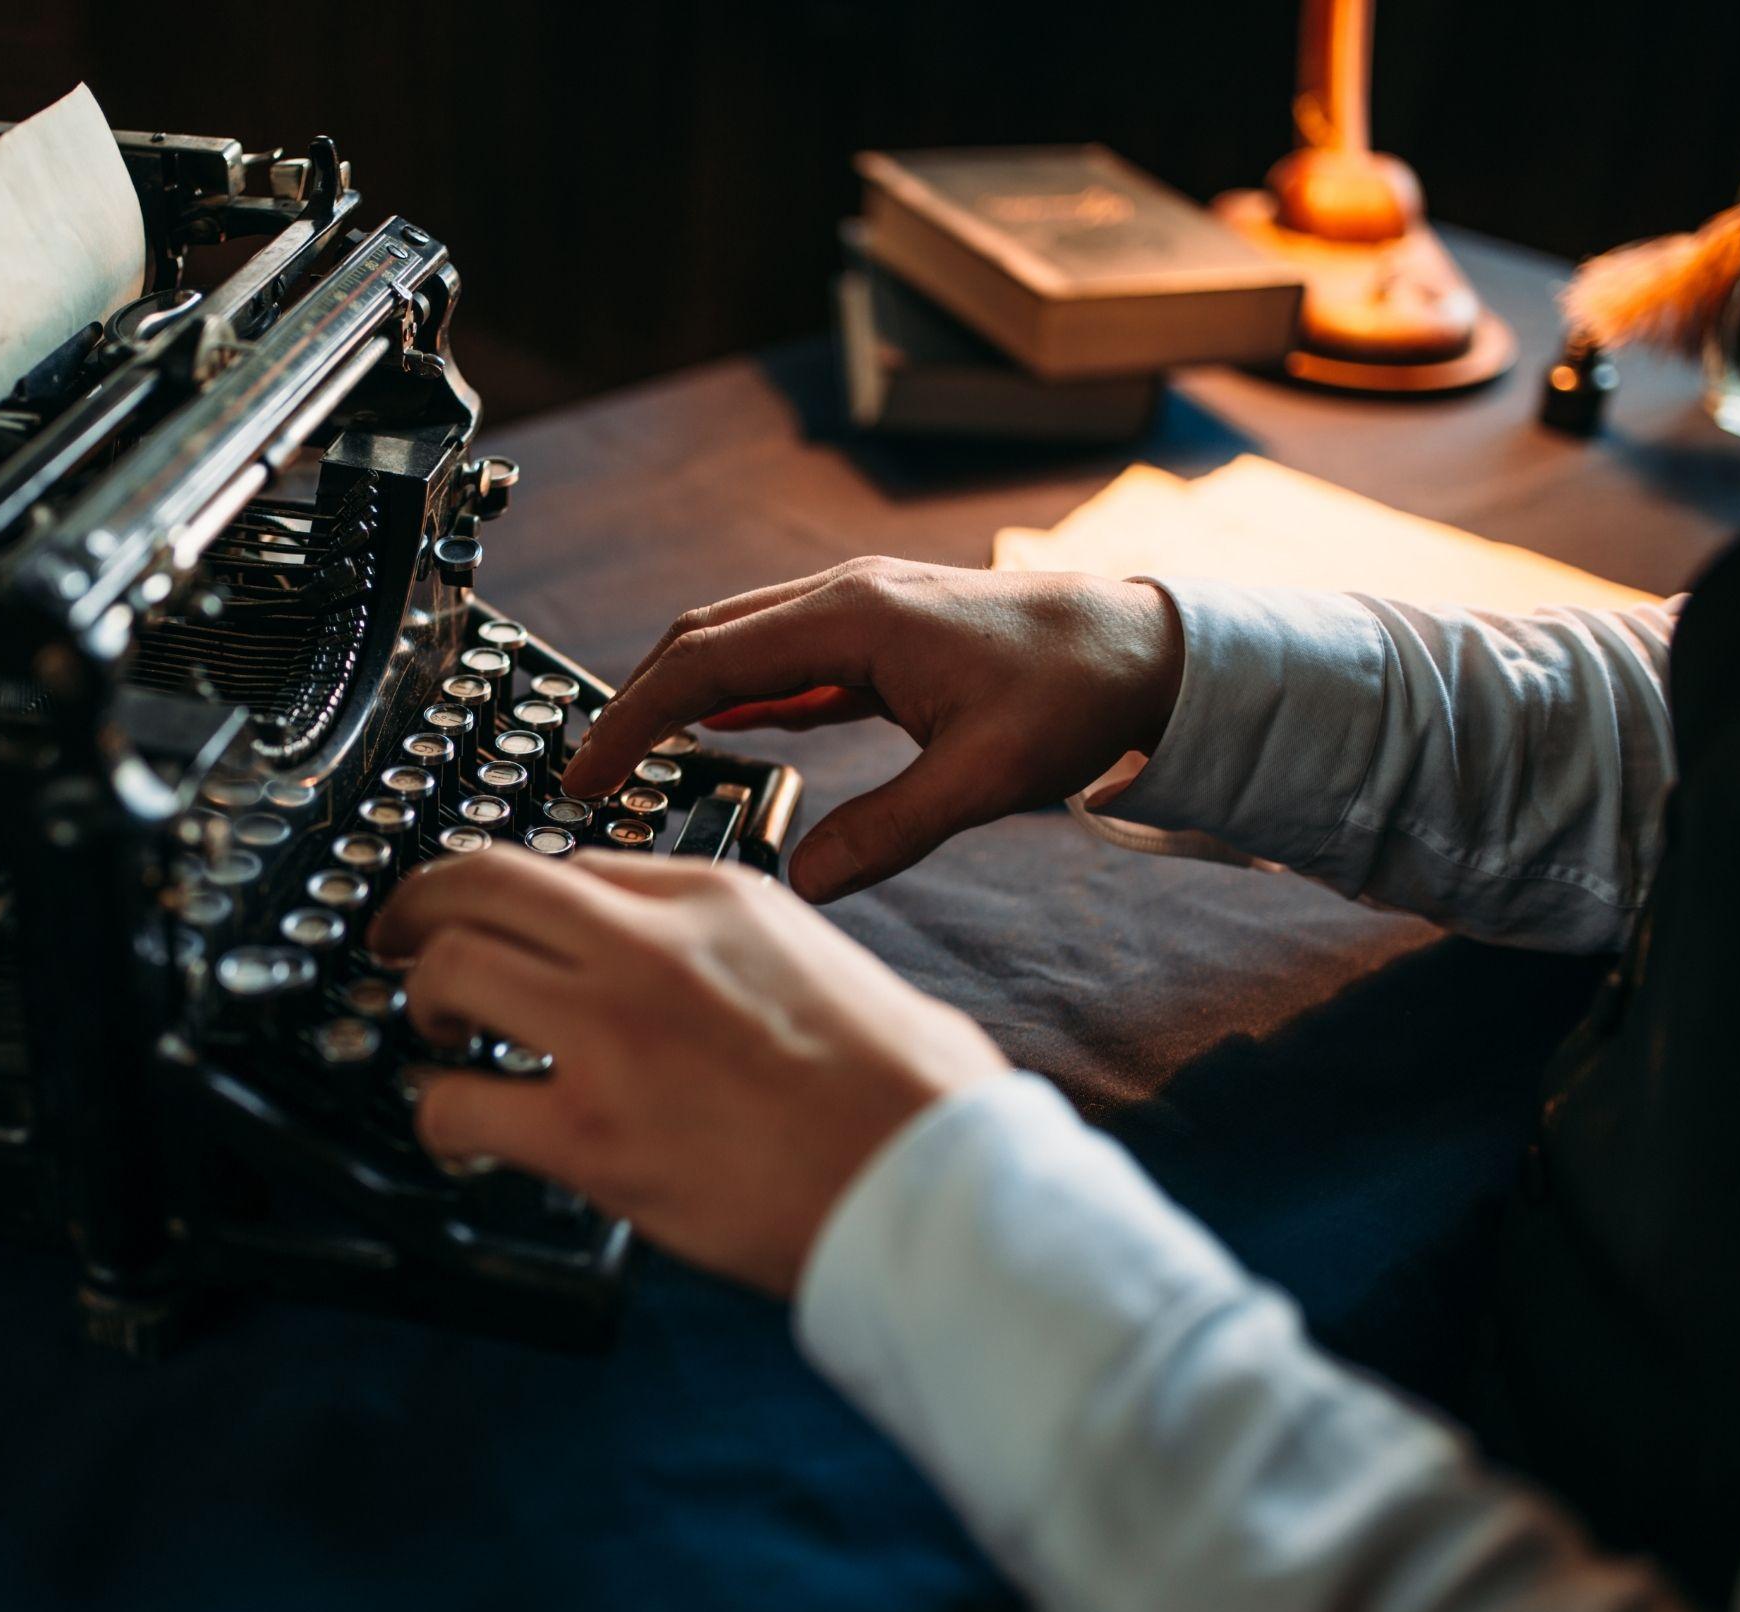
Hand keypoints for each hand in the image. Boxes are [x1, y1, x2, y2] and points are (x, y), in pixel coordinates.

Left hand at [370, 847, 1008, 1297]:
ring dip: (421, 1001)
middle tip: (397, 941)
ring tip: (432, 1035)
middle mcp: (649, 944)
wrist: (932, 1182)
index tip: (491, 921)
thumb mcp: (818, 961)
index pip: (568, 863)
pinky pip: (459, 1103)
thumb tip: (683, 969)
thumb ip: (733, 945)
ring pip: (450, 970)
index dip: (510, 896)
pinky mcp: (590, 1133)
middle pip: (478, 883)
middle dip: (417, 907)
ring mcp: (611, 1034)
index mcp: (712, 895)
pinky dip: (438, 1116)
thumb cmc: (908, 1091)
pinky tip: (456, 1131)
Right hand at [559, 560, 1185, 902]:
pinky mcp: (882, 634)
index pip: (705, 664)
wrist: (1154, 649)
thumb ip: (891, 831)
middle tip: (589, 775)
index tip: (586, 773)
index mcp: (855, 620)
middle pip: (702, 640)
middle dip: (634, 703)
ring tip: (638, 759)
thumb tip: (807, 883)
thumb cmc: (1081, 693)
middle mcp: (845, 599)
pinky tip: (724, 732)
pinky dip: (737, 694)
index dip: (632, 720)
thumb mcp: (988, 777)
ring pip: (738, 643)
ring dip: (680, 693)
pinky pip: (783, 658)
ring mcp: (862, 610)